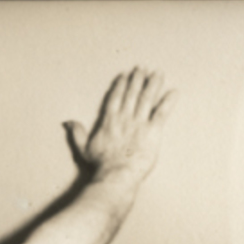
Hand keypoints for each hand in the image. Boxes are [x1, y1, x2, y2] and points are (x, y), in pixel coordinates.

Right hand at [65, 68, 173, 185]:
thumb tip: (69, 122)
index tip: (125, 75)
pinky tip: (174, 92)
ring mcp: (139, 123)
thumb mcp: (84, 148)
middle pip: (132, 93)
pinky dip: (169, 102)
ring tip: (158, 73)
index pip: (116, 97)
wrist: (116, 175)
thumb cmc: (101, 165)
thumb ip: (78, 133)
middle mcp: (125, 118)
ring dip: (153, 84)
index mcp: (109, 120)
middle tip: (142, 68)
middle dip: (137, 79)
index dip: (121, 85)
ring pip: (147, 98)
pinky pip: (162, 113)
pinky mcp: (153, 131)